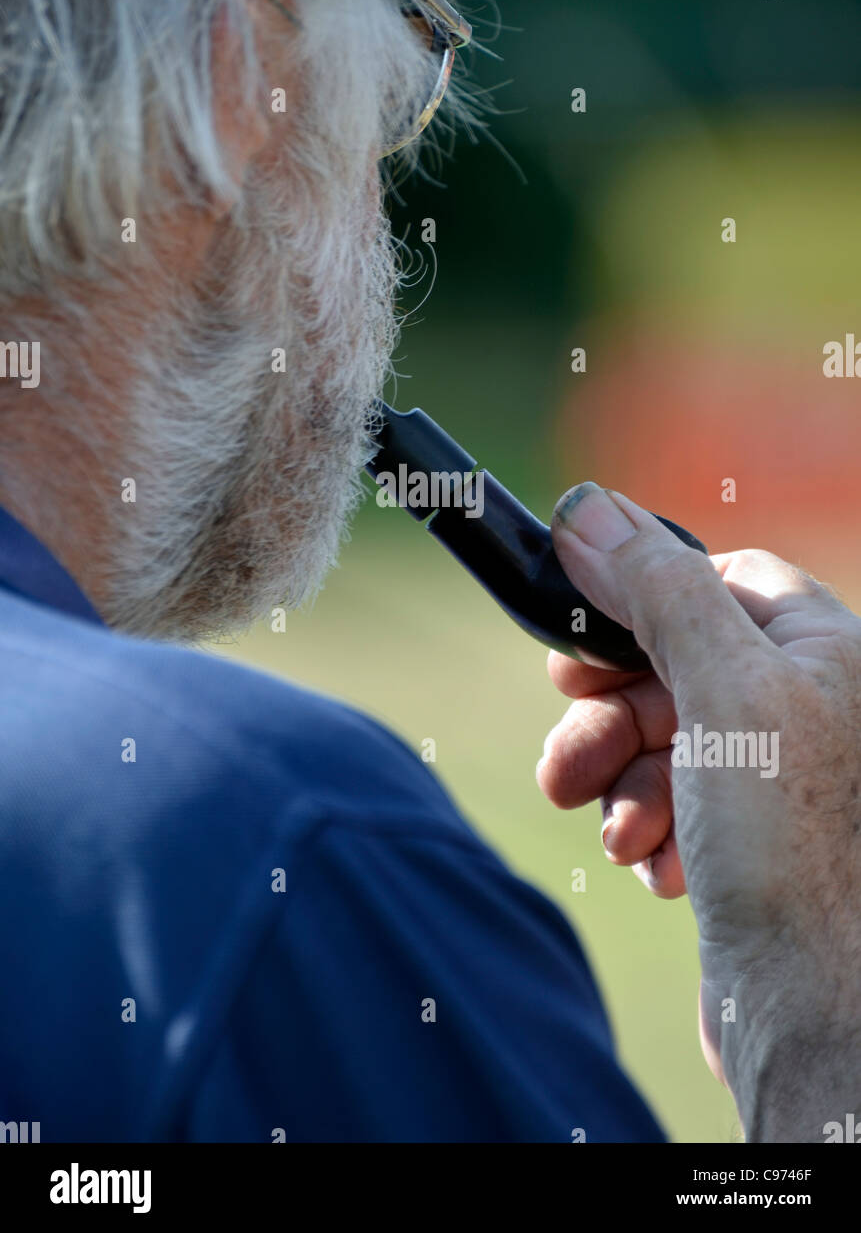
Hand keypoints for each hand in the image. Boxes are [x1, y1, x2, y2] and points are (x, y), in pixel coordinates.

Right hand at [537, 481, 860, 1141]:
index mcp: (822, 649)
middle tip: (572, 739)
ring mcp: (774, 777)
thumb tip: (588, 508)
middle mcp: (805, 706)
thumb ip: (658, 591)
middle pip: (675, 663)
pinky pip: (668, 802)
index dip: (642, 594)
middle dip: (611, 707)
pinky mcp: (743, 841)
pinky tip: (653, 861)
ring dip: (619, 775)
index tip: (575, 625)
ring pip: (660, 738)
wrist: (815, 1010)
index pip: (718, 578)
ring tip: (614, 820)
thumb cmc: (795, 846)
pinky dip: (644, 824)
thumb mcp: (725, 688)